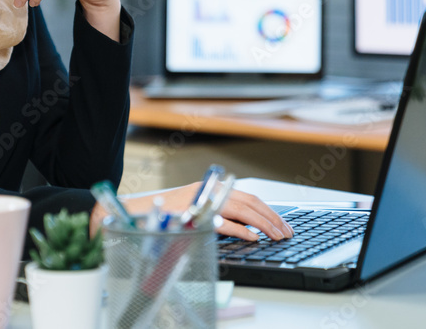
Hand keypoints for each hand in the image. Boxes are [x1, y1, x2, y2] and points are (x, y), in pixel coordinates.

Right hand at [90, 182, 293, 241]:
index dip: (268, 210)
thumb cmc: (167, 215)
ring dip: (262, 223)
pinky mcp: (194, 213)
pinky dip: (241, 230)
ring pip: (241, 209)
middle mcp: (209, 190)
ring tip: (276, 235)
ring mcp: (202, 200)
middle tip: (286, 232)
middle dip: (271, 217)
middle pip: (250, 201)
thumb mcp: (198, 210)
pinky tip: (253, 237)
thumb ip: (219, 214)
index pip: (248, 197)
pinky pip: (223, 221)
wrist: (138, 213)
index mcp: (212, 188)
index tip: (282, 224)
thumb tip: (247, 226)